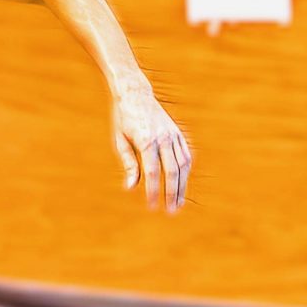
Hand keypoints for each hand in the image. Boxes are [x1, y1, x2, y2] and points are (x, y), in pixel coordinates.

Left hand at [112, 88, 191, 212]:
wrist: (136, 94)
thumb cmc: (123, 120)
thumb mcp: (120, 141)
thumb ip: (128, 164)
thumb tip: (130, 188)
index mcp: (146, 141)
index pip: (151, 172)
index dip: (152, 191)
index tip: (151, 206)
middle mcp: (163, 138)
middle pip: (171, 171)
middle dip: (172, 193)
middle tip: (170, 211)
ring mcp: (173, 135)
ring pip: (183, 165)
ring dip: (182, 186)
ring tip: (179, 203)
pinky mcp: (178, 134)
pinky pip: (186, 155)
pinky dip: (186, 171)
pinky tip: (183, 184)